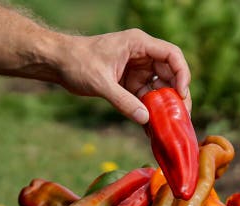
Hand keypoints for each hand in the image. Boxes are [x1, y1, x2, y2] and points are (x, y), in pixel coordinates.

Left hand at [54, 29, 190, 123]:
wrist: (57, 63)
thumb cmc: (77, 62)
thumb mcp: (101, 83)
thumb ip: (123, 101)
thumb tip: (145, 120)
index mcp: (138, 44)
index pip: (172, 55)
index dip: (182, 74)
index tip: (181, 94)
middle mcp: (142, 55)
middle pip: (170, 74)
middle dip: (177, 95)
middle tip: (181, 116)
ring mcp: (137, 70)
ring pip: (160, 88)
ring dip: (164, 106)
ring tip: (168, 125)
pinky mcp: (129, 83)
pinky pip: (146, 98)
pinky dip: (149, 111)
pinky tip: (152, 128)